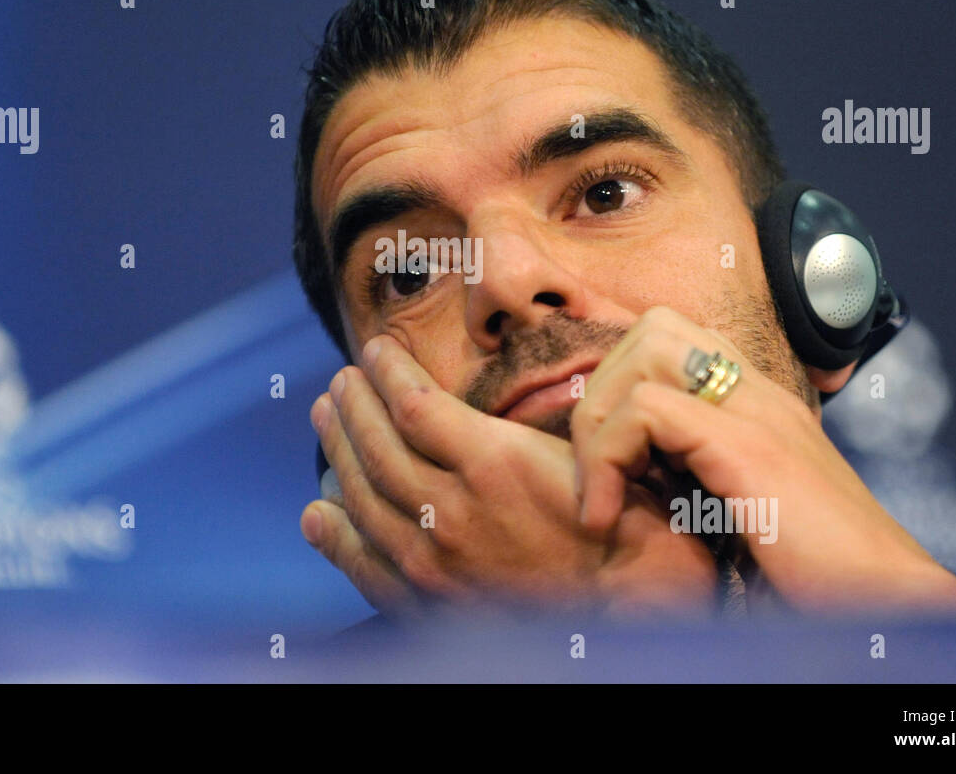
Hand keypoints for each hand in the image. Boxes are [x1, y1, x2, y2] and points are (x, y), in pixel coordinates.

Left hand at [300, 335, 718, 620]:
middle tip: (339, 380)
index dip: (387, 371)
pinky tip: (318, 510)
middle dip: (353, 404)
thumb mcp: (570, 451)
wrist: (637, 605)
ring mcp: (436, 562)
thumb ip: (504, 428)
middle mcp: (455, 510)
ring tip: (326, 418)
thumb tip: (449, 403)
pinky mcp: (428, 603)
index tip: (374, 350)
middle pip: (377, 445)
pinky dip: (334, 532)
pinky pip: (363, 561)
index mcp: (494, 461)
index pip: (413, 403)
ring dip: (337, 450)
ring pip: (363, 495)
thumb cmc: (617, 518)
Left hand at [570, 305, 955, 616]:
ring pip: (647, 349)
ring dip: (599, 421)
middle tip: (595, 474)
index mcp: (763, 411)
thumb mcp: (744, 522)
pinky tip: (604, 518)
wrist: (895, 612)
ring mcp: (761, 415)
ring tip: (599, 497)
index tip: (609, 470)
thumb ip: (700, 488)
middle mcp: (763, 398)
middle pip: (655, 328)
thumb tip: (636, 490)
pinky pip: (645, 409)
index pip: (676, 344)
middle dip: (602, 393)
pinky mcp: (751, 448)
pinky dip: (605, 459)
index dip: (621, 391)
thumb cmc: (821, 585)